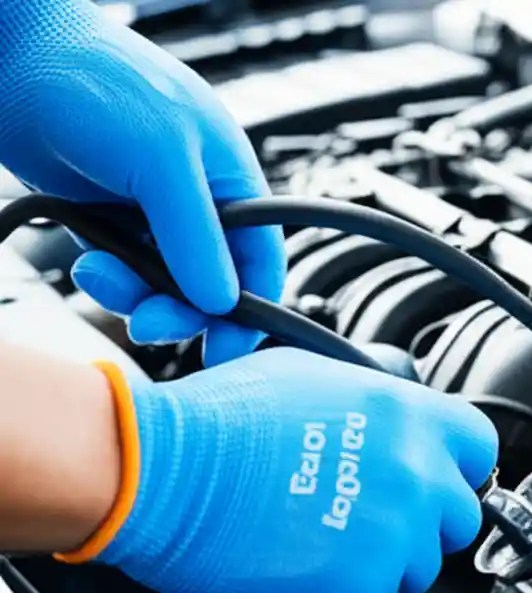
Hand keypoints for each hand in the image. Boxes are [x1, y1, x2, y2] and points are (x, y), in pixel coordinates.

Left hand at [0, 0, 283, 365]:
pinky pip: (121, 270)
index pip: (261, 260)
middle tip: (149, 324)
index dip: (250, 309)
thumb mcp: (162, 162)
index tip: (225, 350)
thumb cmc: (99, 82)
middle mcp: (199, 199)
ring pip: (162, 282)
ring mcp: (151, 211)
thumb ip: (196, 236)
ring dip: (134, 294)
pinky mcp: (107, 218)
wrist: (14, 56)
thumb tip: (223, 301)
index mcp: (232, 180)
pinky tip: (87, 262)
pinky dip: (107, 279)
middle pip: (210, 282)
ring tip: (99, 276)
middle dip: (181, 309)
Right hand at [70, 348, 497, 592]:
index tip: (438, 476)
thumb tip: (390, 414)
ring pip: (418, 567)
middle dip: (424, 521)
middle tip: (374, 515)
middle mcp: (414, 474)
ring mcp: (392, 534)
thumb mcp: (313, 375)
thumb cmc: (220, 420)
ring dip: (382, 561)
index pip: (480, 448)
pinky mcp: (358, 586)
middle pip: (460, 516)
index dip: (457, 465)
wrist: (163, 471)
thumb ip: (373, 399)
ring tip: (326, 540)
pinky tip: (304, 567)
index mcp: (408, 416)